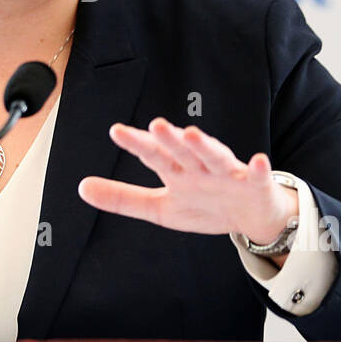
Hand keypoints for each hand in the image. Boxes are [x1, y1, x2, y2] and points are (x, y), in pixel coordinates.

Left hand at [78, 117, 298, 249]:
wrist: (251, 216)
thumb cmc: (205, 205)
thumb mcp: (160, 207)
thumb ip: (122, 198)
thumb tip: (81, 187)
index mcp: (177, 171)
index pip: (154, 154)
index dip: (137, 143)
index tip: (117, 131)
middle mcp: (200, 167)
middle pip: (182, 151)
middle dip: (170, 138)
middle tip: (155, 124)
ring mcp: (228, 174)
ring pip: (216, 157)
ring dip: (205, 145)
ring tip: (193, 134)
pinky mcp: (256, 185)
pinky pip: (258, 176)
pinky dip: (259, 169)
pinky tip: (258, 161)